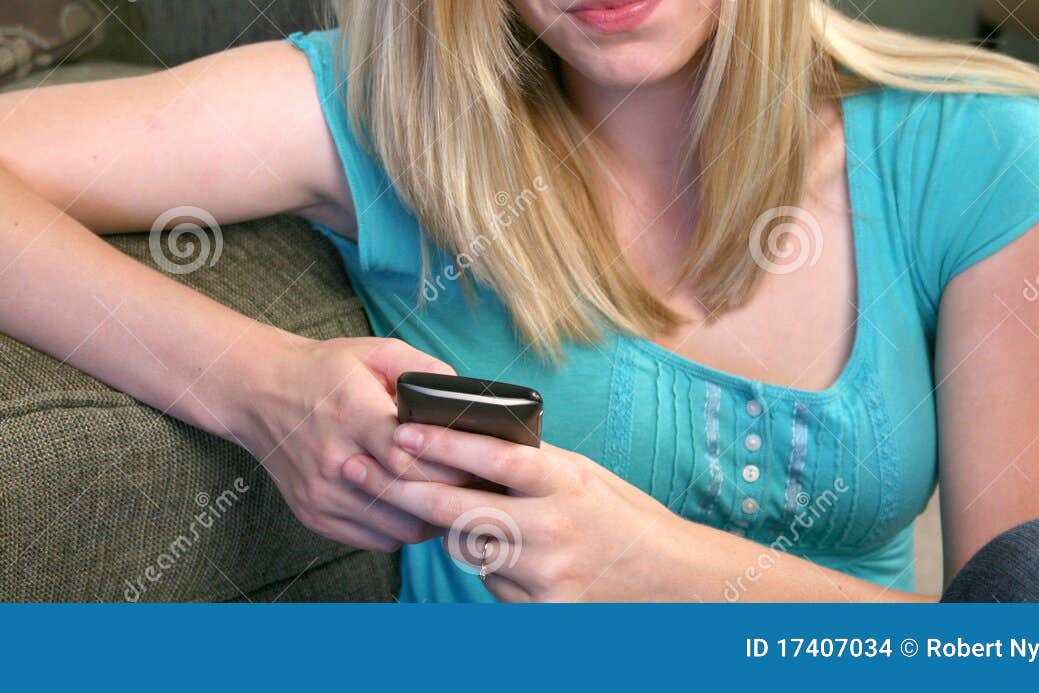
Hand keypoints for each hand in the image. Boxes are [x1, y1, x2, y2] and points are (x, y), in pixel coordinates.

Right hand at [236, 335, 479, 552]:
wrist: (259, 391)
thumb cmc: (324, 370)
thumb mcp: (374, 351)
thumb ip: (422, 369)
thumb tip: (464, 395)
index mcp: (351, 413)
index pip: (408, 455)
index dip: (448, 462)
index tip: (473, 459)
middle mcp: (333, 459)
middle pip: (408, 497)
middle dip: (450, 493)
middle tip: (478, 485)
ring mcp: (322, 493)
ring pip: (399, 528)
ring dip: (430, 517)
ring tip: (448, 497)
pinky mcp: (315, 515)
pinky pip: (377, 540)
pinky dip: (402, 529)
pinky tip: (413, 506)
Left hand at [340, 421, 698, 599]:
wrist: (672, 580)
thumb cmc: (622, 517)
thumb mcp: (582, 474)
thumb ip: (531, 462)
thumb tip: (471, 440)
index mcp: (565, 481)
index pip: (494, 457)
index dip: (444, 443)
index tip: (404, 430)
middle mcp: (554, 527)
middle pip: (460, 509)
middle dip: (405, 488)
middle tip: (366, 471)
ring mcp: (548, 572)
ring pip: (467, 549)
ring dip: (452, 531)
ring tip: (449, 511)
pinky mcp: (545, 609)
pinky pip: (491, 584)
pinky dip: (488, 567)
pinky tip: (505, 554)